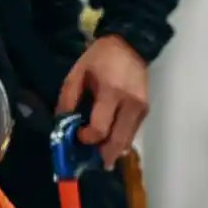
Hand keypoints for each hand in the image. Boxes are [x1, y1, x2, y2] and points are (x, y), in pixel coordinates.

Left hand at [57, 35, 148, 168]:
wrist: (130, 44)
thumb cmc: (100, 58)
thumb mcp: (77, 73)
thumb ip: (68, 99)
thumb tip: (62, 125)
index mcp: (111, 92)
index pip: (100, 128)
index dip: (87, 138)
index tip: (78, 136)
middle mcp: (130, 103)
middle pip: (117, 142)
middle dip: (102, 156)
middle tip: (90, 162)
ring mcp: (141, 109)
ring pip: (127, 141)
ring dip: (112, 152)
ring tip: (98, 157)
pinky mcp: (145, 111)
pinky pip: (132, 133)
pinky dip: (120, 141)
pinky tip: (109, 144)